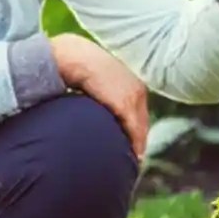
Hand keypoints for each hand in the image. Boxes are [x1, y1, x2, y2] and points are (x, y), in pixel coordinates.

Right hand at [49, 33, 147, 160]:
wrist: (76, 57)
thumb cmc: (80, 65)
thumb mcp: (96, 78)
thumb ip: (102, 91)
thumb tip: (94, 102)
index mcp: (133, 83)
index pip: (139, 111)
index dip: (136, 127)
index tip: (133, 141)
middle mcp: (138, 90)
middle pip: (143, 121)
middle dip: (140, 138)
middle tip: (136, 156)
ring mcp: (133, 97)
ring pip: (140, 127)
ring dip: (138, 144)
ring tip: (134, 160)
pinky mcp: (124, 104)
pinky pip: (133, 130)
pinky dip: (134, 144)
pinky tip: (132, 155)